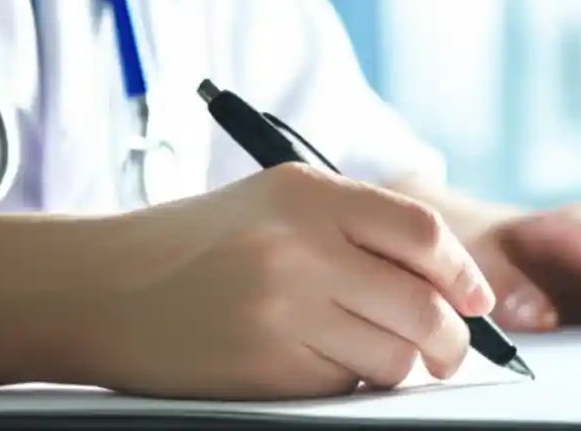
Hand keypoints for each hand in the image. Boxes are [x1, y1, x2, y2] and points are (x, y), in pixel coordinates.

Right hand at [76, 164, 493, 398]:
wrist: (102, 286)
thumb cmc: (200, 241)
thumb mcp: (280, 199)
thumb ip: (362, 224)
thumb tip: (452, 280)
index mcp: (310, 194)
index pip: (422, 235)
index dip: (464, 273)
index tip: (478, 299)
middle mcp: (300, 249)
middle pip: (422, 306)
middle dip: (453, 339)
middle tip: (453, 349)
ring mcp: (282, 312)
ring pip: (392, 357)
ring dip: (401, 364)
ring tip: (376, 351)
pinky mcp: (265, 370)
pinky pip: (343, 386)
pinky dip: (348, 381)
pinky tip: (317, 359)